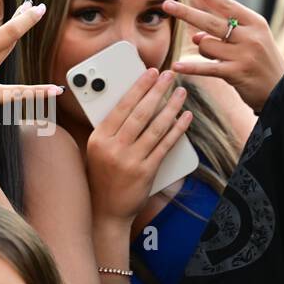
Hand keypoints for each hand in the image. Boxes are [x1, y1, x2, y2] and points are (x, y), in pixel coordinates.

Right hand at [85, 68, 191, 222]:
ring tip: (180, 93)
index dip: (138, 87)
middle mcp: (113, 148)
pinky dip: (177, 130)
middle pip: (140, 113)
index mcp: (98, 138)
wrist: (106, 211)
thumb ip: (111, 128)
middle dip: (156, 90)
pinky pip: (164, 146)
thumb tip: (133, 102)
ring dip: (171, 107)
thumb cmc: (103, 176)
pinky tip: (185, 118)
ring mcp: (129, 161)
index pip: (121, 106)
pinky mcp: (145, 172)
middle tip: (169, 75)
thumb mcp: (98, 150)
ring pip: (155, 127)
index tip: (150, 72)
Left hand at [165, 0, 283, 113]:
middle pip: (210, 21)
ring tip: (217, 57)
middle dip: (186, 12)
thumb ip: (225, 35)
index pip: (226, 4)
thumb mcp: (250, 41)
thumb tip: (196, 36)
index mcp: (254, 22)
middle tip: (166, 4)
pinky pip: (207, 67)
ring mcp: (244, 54)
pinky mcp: (237, 73)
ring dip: (203, 51)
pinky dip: (190, 67)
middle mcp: (250, 35)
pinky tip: (176, 66)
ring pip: (206, 45)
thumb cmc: (262, 62)